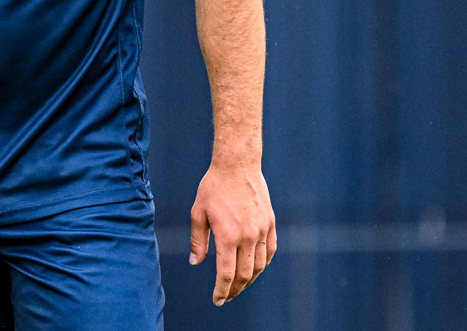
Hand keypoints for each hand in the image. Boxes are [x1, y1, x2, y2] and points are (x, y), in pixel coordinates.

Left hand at [189, 161, 275, 305]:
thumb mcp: (198, 213)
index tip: (217, 300)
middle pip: (244, 274)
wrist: (237, 166)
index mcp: (227, 235)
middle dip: (235, 289)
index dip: (222, 290)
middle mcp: (248, 237)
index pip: (226, 273)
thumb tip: (195, 262)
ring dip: (249, 279)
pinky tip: (255, 268)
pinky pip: (270, 252)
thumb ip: (198, 241)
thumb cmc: (213, 187)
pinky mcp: (270, 224)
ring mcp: (262, 231)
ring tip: (239, 285)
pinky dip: (263, 264)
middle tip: (227, 296)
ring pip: (260, 266)